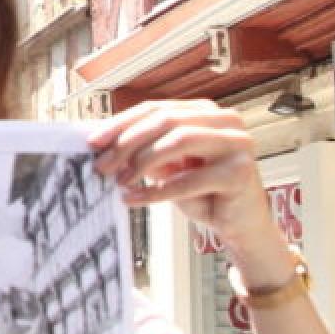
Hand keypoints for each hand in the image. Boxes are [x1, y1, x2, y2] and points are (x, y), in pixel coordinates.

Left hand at [89, 100, 291, 283]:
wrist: (240, 225)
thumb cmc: (204, 192)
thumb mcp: (169, 166)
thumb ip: (144, 149)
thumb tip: (102, 142)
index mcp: (205, 112)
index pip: (156, 109)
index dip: (122, 123)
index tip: (94, 142)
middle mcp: (225, 121)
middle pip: (166, 121)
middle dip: (128, 142)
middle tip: (103, 164)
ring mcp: (236, 144)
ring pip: (180, 140)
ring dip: (142, 162)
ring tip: (120, 181)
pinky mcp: (239, 173)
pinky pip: (189, 180)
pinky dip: (156, 191)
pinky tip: (134, 199)